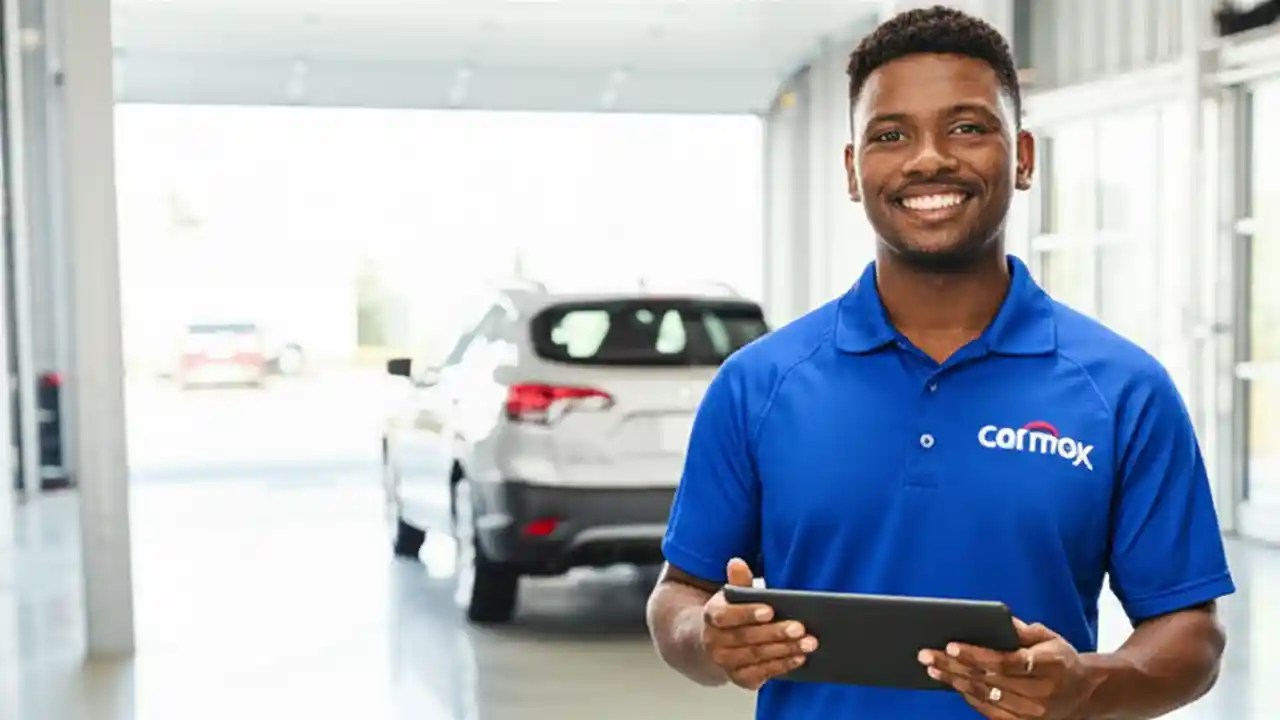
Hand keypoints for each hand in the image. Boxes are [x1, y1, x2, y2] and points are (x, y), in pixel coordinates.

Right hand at [700, 558, 818, 689]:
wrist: (714, 644)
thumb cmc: (731, 615)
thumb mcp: (732, 596)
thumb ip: (738, 581)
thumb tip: (737, 562)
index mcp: (711, 616)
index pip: (725, 616)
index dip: (747, 613)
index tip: (770, 610)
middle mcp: (713, 642)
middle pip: (746, 638)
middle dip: (775, 633)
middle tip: (800, 628)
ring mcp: (726, 663)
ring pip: (757, 656)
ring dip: (784, 650)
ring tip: (808, 643)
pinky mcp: (739, 678)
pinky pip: (762, 673)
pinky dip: (782, 666)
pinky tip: (799, 657)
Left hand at [919, 617, 1092, 718]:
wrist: (1085, 693)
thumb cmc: (1060, 659)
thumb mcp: (1049, 637)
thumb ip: (1023, 630)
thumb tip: (998, 619)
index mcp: (1049, 667)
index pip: (1006, 662)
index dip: (976, 656)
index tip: (951, 646)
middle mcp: (1041, 693)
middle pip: (989, 680)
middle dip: (953, 667)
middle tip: (926, 654)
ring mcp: (1033, 713)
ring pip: (985, 697)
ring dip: (954, 682)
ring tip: (932, 668)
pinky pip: (990, 712)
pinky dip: (968, 697)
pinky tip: (952, 683)